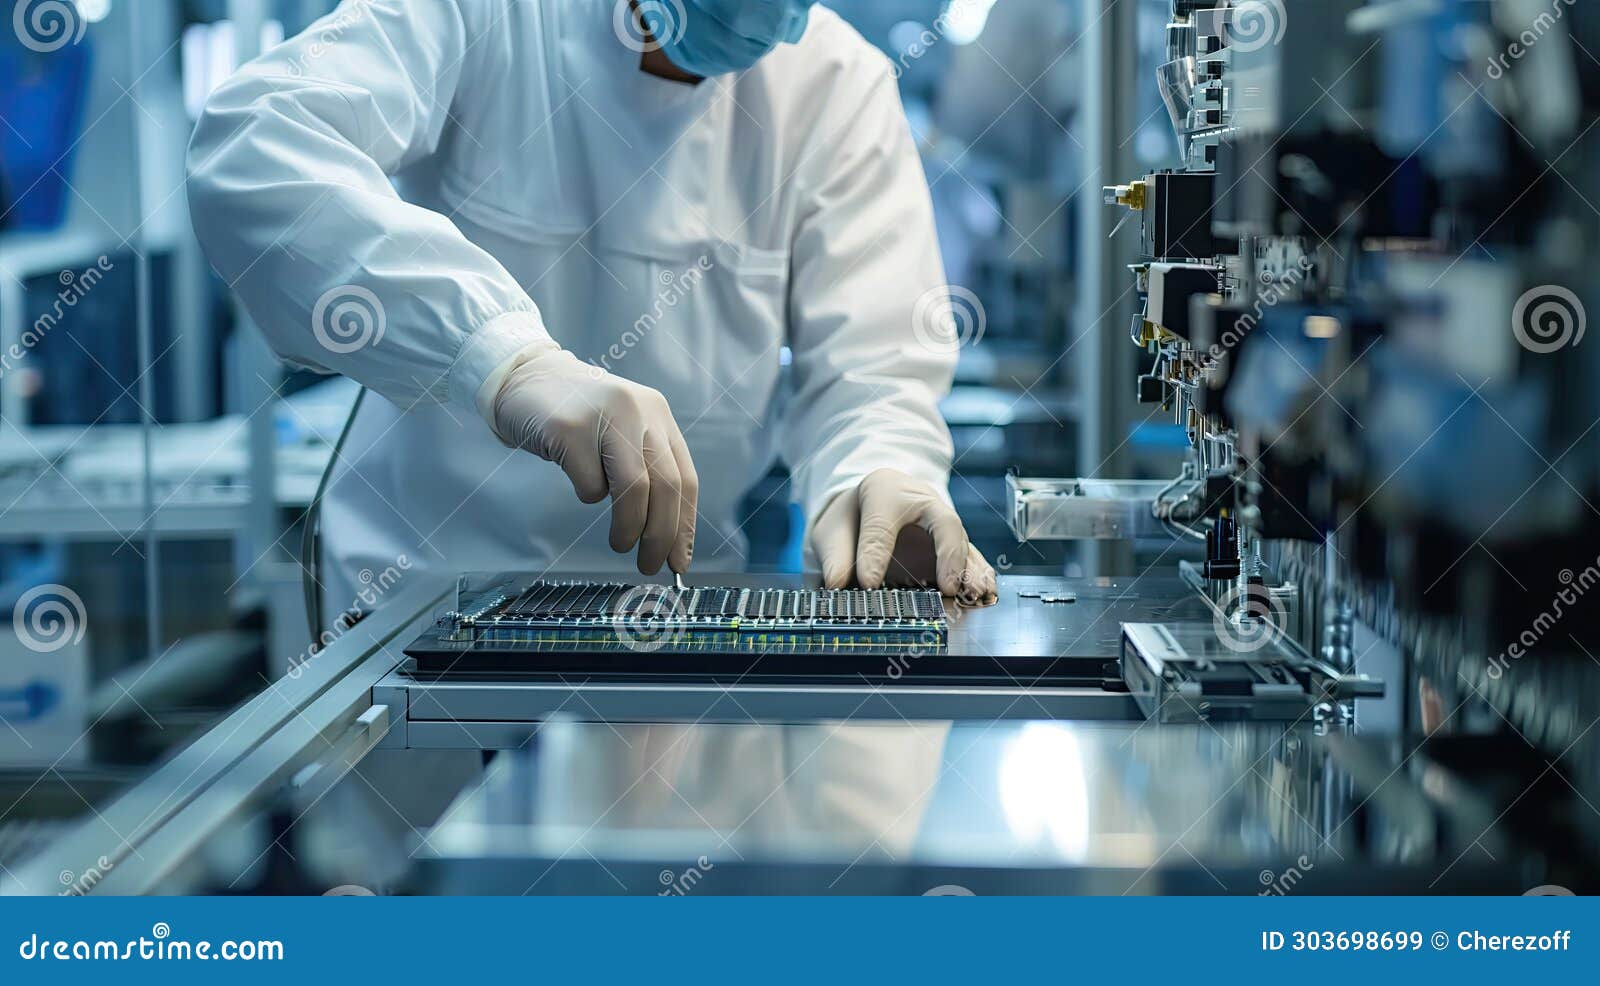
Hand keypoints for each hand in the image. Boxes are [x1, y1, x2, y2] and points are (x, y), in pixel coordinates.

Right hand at [490, 346, 696, 574]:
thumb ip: (647, 469)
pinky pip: (589, 483)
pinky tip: (580, 481)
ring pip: (633, 488)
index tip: (678, 561)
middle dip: (661, 535)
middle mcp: (639, 410)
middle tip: (650, 564)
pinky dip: (588, 495)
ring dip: (629, 527)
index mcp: (658, 414)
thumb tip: (667, 537)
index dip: (685, 525)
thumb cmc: (577, 417)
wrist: (526, 377)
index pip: (685, 478)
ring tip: (620, 544)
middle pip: (665, 486)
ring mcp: (605, 416)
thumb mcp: (623, 431)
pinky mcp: (570, 428)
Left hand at [809, 468, 997, 604]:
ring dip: (971, 569)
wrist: (872, 504)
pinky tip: (985, 593)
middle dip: (948, 554)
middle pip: (942, 522)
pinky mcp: (953, 544)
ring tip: (974, 593)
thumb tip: (837, 584)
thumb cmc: (853, 517)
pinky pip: (970, 556)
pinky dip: (979, 574)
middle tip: (948, 587)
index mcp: (884, 491)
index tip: (868, 583)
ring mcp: (941, 524)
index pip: (881, 523)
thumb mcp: (833, 530)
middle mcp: (922, 503)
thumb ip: (835, 555)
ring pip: (963, 541)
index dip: (874, 554)